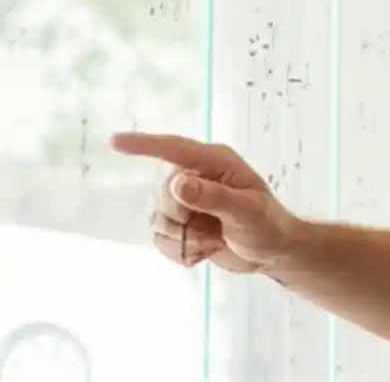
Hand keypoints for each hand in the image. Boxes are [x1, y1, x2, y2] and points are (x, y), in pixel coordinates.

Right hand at [111, 133, 298, 273]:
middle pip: (161, 192)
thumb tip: (177, 183)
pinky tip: (204, 251)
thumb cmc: (267, 225)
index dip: (143, 145)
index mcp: (215, 162)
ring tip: (213, 240)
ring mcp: (185, 200)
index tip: (114, 142)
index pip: (173, 149)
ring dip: (183, 237)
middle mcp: (196, 175)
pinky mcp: (180, 223)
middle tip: (213, 229)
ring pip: (156, 218)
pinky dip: (179, 250)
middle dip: (181, 217)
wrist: (271, 251)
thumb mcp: (247, 211)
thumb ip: (213, 197)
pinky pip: (159, 238)